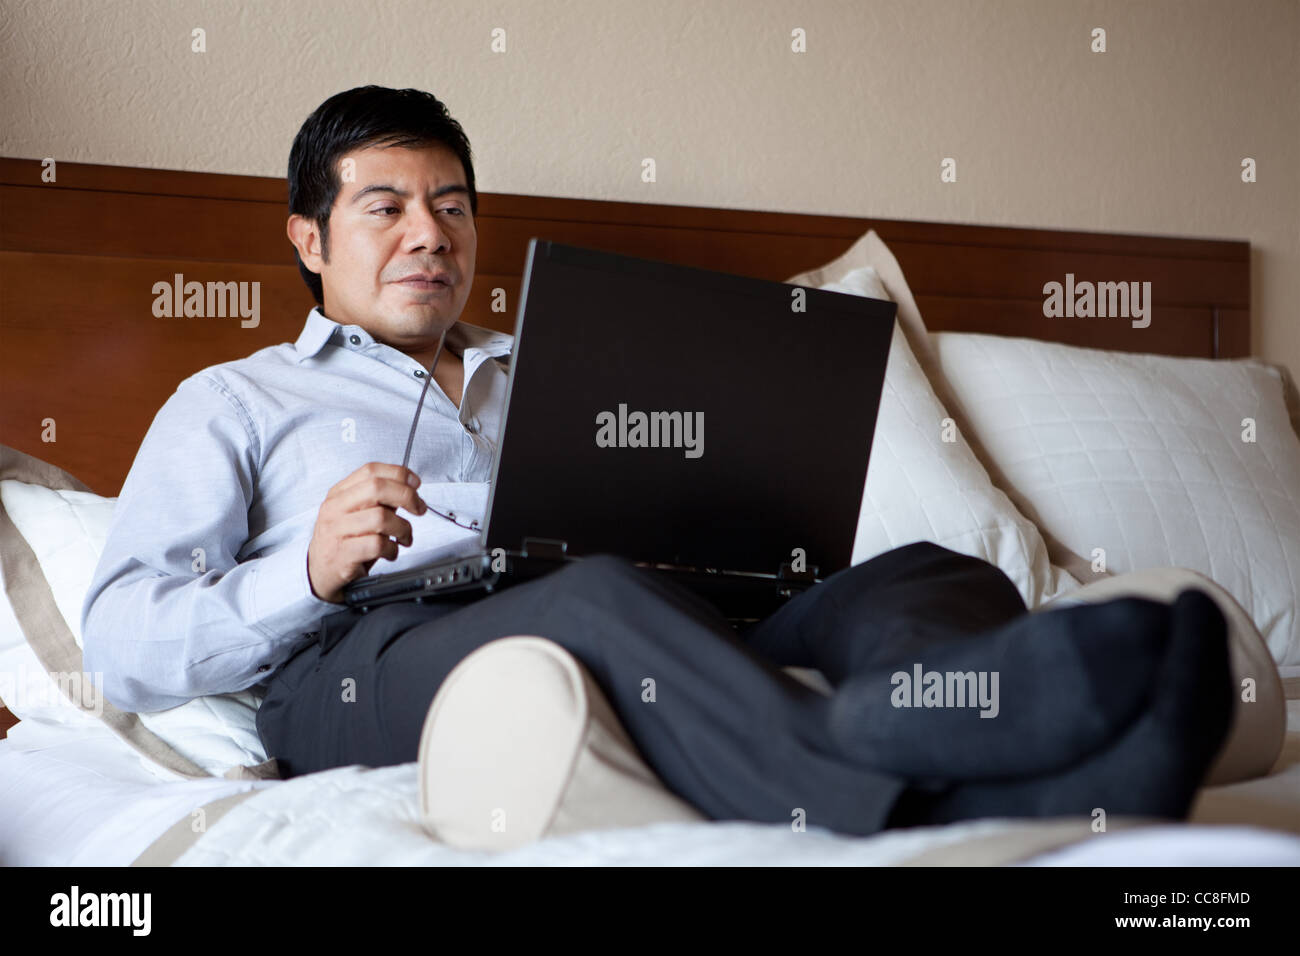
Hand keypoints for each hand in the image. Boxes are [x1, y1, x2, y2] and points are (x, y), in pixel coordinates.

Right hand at [307, 462, 426, 602]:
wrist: (318, 572)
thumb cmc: (343, 541)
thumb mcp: (356, 513)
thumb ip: (379, 499)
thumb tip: (409, 488)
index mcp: (339, 493)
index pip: (370, 470)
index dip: (399, 474)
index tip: (415, 483)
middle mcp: (335, 508)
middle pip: (377, 488)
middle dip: (407, 496)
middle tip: (419, 509)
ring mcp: (336, 531)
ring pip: (381, 518)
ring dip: (403, 528)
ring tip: (404, 537)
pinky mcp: (342, 554)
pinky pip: (377, 545)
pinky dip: (393, 549)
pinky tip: (390, 552)